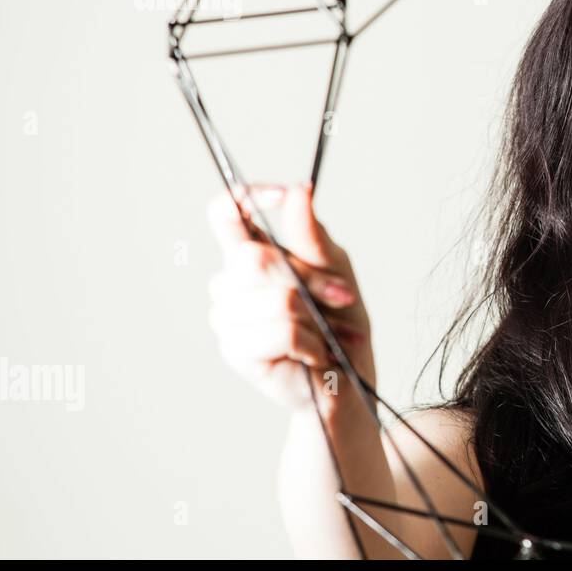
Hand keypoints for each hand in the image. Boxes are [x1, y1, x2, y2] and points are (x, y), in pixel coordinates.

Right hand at [206, 182, 374, 412]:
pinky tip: (316, 354)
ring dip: (316, 318)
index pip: (224, 213)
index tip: (281, 194)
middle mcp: (230, 283)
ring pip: (277, 299)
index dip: (245, 196)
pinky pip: (283, 332)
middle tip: (342, 297)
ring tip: (326, 333)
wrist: (347, 379)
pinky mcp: (237, 351)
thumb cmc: (339, 322)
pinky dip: (313, 342)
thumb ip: (312, 236)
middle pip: (254, 258)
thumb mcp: (337, 270)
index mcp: (251, 254)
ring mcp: (229, 318)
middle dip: (309, 278)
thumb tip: (299, 191)